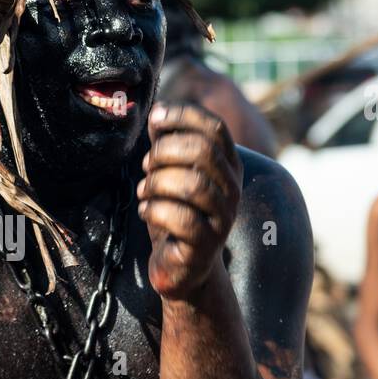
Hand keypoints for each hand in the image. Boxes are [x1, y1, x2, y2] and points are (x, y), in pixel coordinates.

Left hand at [139, 102, 242, 299]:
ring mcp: (223, 218)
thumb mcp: (171, 174)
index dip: (184, 117)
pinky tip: (145, 211)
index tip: (155, 119)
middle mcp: (233, 189)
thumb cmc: (176, 214)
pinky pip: (181, 219)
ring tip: (144, 192)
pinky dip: (154, 210)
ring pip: (192, 185)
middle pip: (203, 152)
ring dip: (157, 184)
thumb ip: (167, 143)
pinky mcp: (207, 245)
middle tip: (146, 167)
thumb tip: (157, 110)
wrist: (183, 268)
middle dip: (165, 153)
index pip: (215, 128)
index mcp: (228, 166)